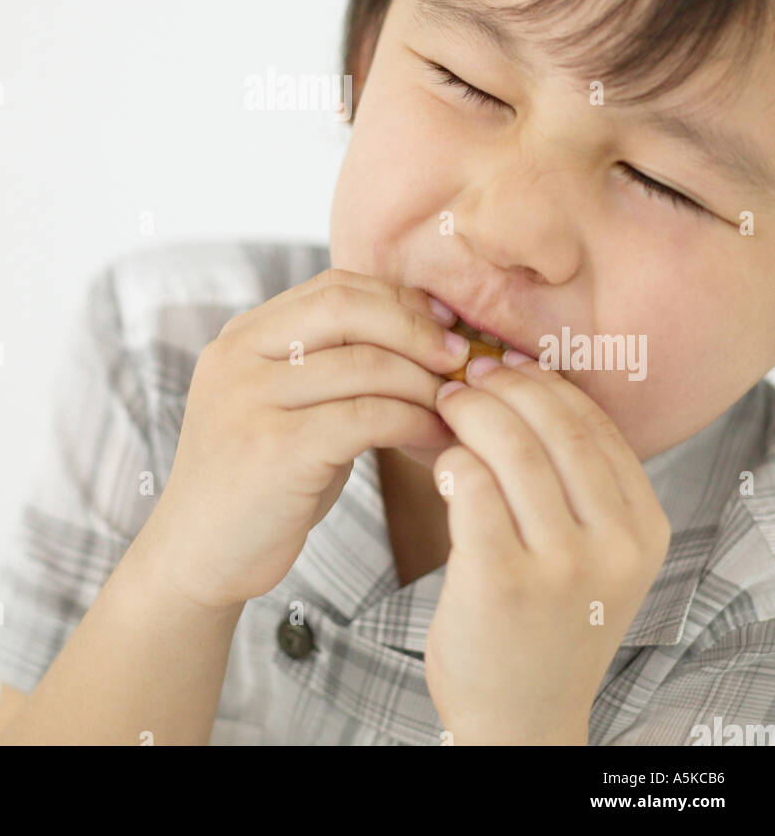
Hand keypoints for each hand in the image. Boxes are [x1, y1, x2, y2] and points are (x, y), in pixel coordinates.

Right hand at [147, 269, 467, 610]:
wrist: (199, 558)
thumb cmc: (260, 483)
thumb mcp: (284, 407)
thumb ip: (330, 364)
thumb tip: (425, 332)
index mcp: (241, 335)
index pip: (332, 287)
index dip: (397, 298)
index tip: (444, 322)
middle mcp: (238, 356)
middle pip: (346, 308)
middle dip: (415, 327)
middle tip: (460, 356)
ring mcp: (250, 399)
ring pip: (363, 364)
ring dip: (424, 382)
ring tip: (457, 404)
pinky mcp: (273, 449)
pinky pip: (365, 417)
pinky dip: (412, 422)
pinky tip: (434, 436)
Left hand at [424, 351, 671, 745]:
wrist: (519, 720)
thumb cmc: (544, 622)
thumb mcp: (591, 553)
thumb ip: (576, 482)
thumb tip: (522, 377)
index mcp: (644, 529)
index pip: (595, 424)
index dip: (544, 382)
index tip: (505, 364)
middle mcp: (615, 546)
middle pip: (555, 425)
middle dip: (503, 386)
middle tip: (465, 377)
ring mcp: (563, 566)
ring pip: (511, 448)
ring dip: (470, 413)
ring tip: (446, 407)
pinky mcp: (503, 580)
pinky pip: (473, 484)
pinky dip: (451, 459)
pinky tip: (441, 464)